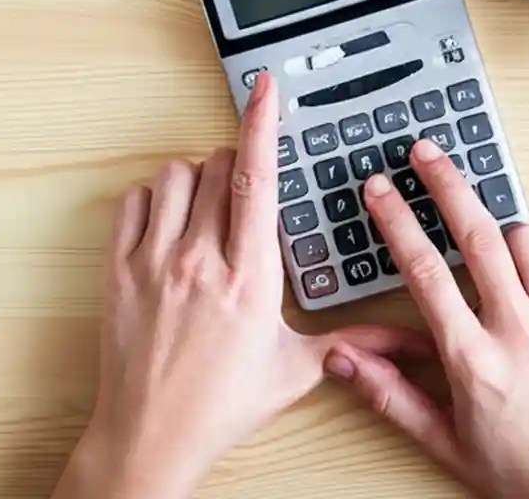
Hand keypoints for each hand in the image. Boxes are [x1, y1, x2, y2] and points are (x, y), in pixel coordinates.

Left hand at [53, 74, 430, 497]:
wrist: (151, 439)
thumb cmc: (221, 408)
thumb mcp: (298, 371)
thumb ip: (355, 342)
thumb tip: (410, 342)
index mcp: (251, 277)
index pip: (257, 179)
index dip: (263, 125)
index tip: (266, 89)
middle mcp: (200, 260)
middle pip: (217, 168)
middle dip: (237, 164)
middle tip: (249, 192)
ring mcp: (154, 263)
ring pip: (173, 177)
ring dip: (196, 178)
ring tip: (210, 208)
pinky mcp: (118, 273)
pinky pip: (131, 204)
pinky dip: (153, 199)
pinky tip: (169, 223)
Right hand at [326, 139, 528, 498]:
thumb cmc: (524, 472)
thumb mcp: (445, 442)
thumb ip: (391, 395)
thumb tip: (342, 360)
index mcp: (473, 359)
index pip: (424, 271)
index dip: (396, 222)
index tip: (379, 191)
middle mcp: (520, 329)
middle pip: (477, 233)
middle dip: (445, 183)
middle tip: (425, 153)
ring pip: (527, 240)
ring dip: (503, 234)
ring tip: (491, 251)